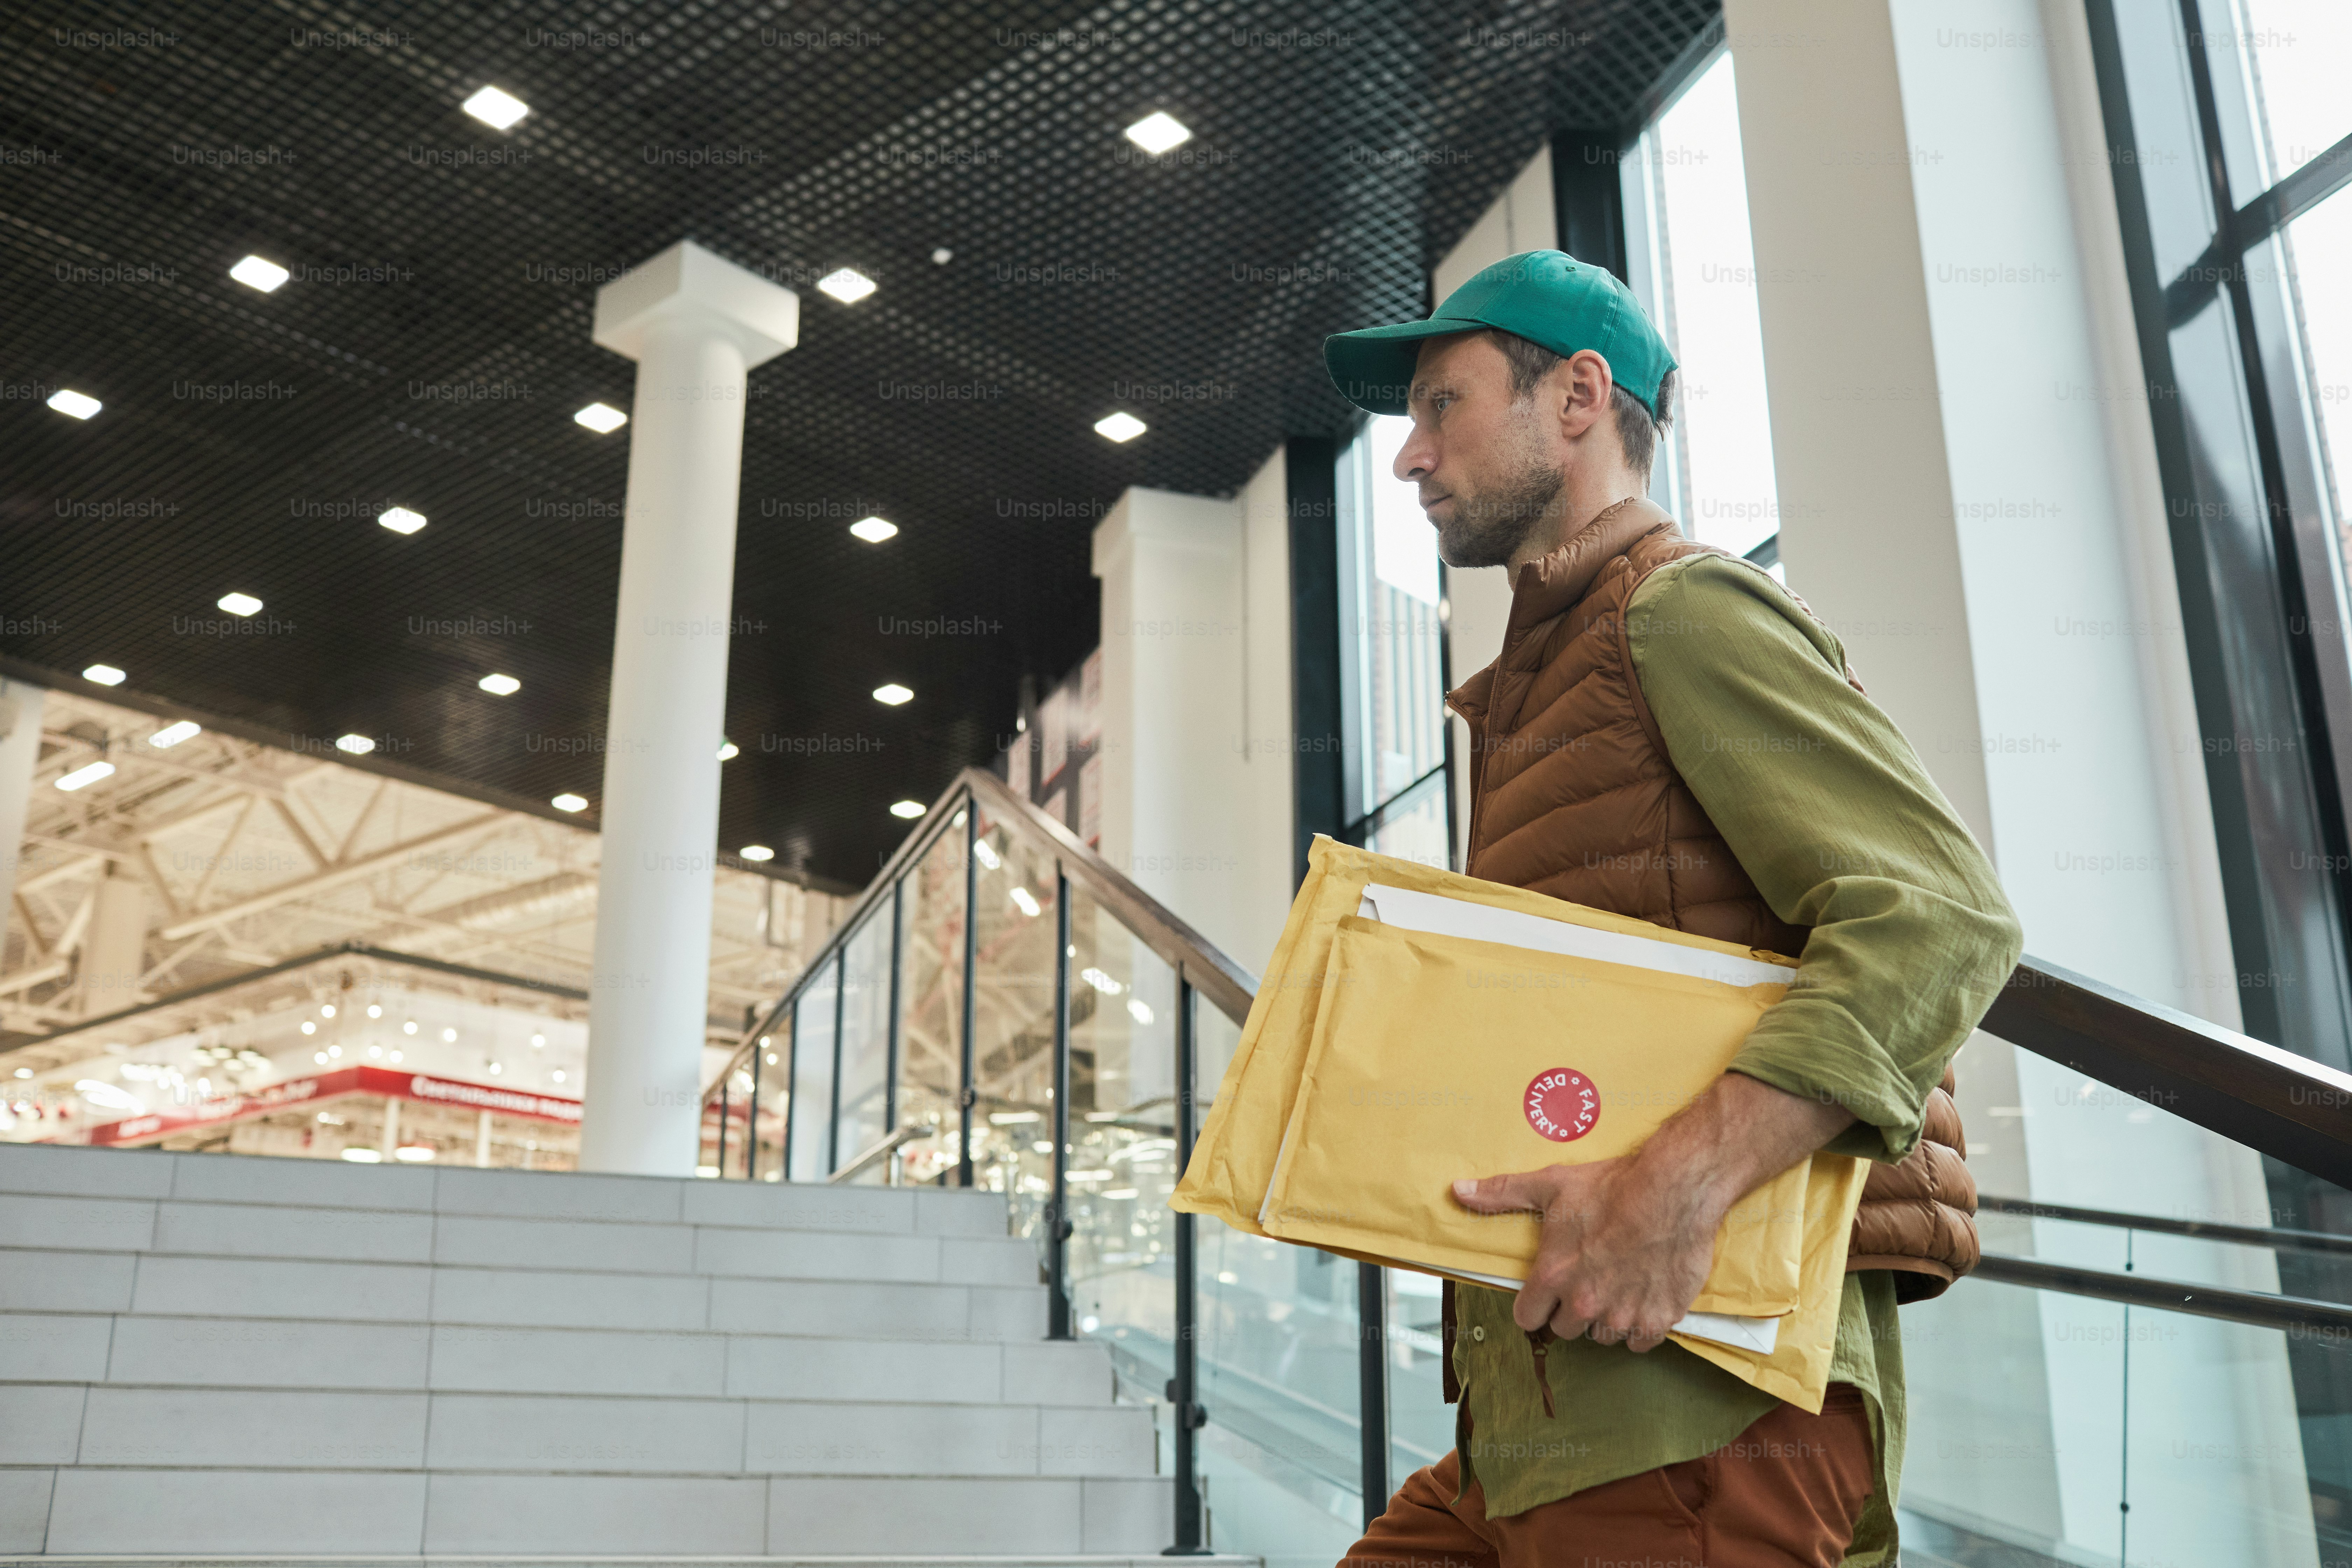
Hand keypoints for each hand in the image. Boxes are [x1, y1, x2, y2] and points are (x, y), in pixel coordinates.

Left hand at [1452, 1071, 1856, 1351]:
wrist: (1673, 1190)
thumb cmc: (1612, 1187)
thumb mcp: (1550, 1185)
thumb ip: (1501, 1194)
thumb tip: (1457, 1190)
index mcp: (1553, 1276)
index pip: (1527, 1317)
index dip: (1536, 1304)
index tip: (1547, 1292)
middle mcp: (1584, 1303)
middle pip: (1565, 1329)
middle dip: (1572, 1310)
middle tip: (1589, 1281)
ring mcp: (1622, 1314)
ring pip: (1603, 1336)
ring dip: (1607, 1318)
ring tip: (1618, 1284)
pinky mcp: (1659, 1318)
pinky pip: (1641, 1341)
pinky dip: (1642, 1326)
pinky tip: (1644, 1299)